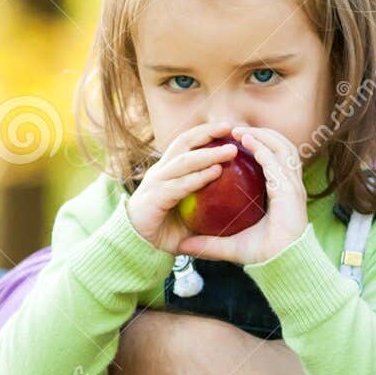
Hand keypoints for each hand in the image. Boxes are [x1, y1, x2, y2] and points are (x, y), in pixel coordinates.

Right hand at [125, 123, 237, 253]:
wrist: (135, 246)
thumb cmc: (166, 231)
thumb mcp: (191, 215)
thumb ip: (209, 205)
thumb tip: (240, 204)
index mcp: (168, 171)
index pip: (186, 143)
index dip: (205, 133)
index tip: (229, 128)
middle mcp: (161, 172)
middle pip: (184, 143)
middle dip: (208, 133)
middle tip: (231, 127)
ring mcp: (156, 183)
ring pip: (184, 161)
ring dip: (209, 154)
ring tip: (231, 150)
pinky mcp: (154, 198)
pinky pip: (180, 185)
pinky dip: (198, 178)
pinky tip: (216, 172)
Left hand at [176, 126, 309, 265]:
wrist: (284, 264)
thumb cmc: (263, 255)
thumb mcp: (231, 245)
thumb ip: (209, 242)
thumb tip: (182, 245)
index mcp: (283, 192)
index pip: (276, 160)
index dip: (261, 146)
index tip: (237, 140)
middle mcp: (291, 185)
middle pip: (282, 146)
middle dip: (262, 133)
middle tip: (235, 130)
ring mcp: (293, 186)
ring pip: (282, 147)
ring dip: (261, 135)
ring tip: (238, 131)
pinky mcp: (289, 190)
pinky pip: (275, 161)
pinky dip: (261, 147)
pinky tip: (244, 140)